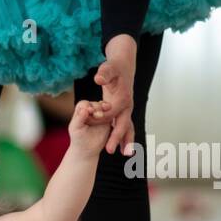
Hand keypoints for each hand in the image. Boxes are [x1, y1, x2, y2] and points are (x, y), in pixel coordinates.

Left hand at [68, 99, 112, 156]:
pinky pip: (111, 113)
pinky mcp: (108, 118)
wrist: (88, 149)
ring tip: (105, 114)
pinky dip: (112, 113)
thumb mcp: (76, 129)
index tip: (90, 111)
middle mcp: (90, 111)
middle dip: (97, 108)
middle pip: (95, 104)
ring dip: (105, 109)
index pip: (84, 104)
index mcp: (80, 111)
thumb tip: (84, 110)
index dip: (87, 106)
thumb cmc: (79, 139)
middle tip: (99, 115)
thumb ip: (79, 119)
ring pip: (104, 107)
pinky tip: (112, 115)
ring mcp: (100, 114)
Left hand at [95, 34, 137, 154]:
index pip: (110, 113)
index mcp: (122, 98)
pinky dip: (126, 137)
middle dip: (116, 138)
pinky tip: (125, 149)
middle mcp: (127, 105)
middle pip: (122, 124)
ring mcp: (127, 109)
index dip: (101, 119)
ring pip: (128, 128)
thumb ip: (104, 74)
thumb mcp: (108, 68)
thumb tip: (99, 78)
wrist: (124, 65)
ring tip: (126, 155)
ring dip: (127, 141)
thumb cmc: (114, 67)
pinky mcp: (125, 111)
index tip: (92, 125)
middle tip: (109, 150)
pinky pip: (126, 126)